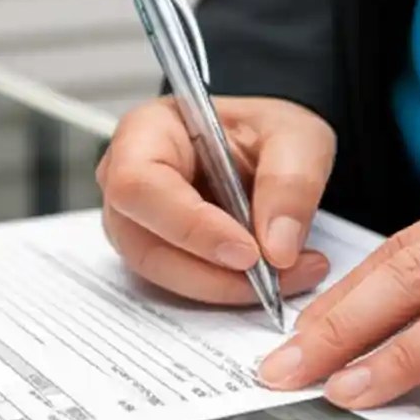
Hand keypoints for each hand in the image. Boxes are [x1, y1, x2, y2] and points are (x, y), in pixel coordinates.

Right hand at [96, 95, 336, 303]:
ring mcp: (133, 222)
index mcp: (145, 130)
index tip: (249, 253)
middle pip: (144, 243)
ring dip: (224, 286)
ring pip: (162, 273)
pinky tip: (268, 278)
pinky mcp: (153, 253)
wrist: (264, 152)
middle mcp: (123, 179)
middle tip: (277, 275)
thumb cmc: (263, 132)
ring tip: (287, 276)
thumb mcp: (295, 136)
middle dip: (213, 271)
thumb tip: (278, 249)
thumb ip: (291, 181)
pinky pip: (179, 283)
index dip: (190, 225)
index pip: (141, 185)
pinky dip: (225, 289)